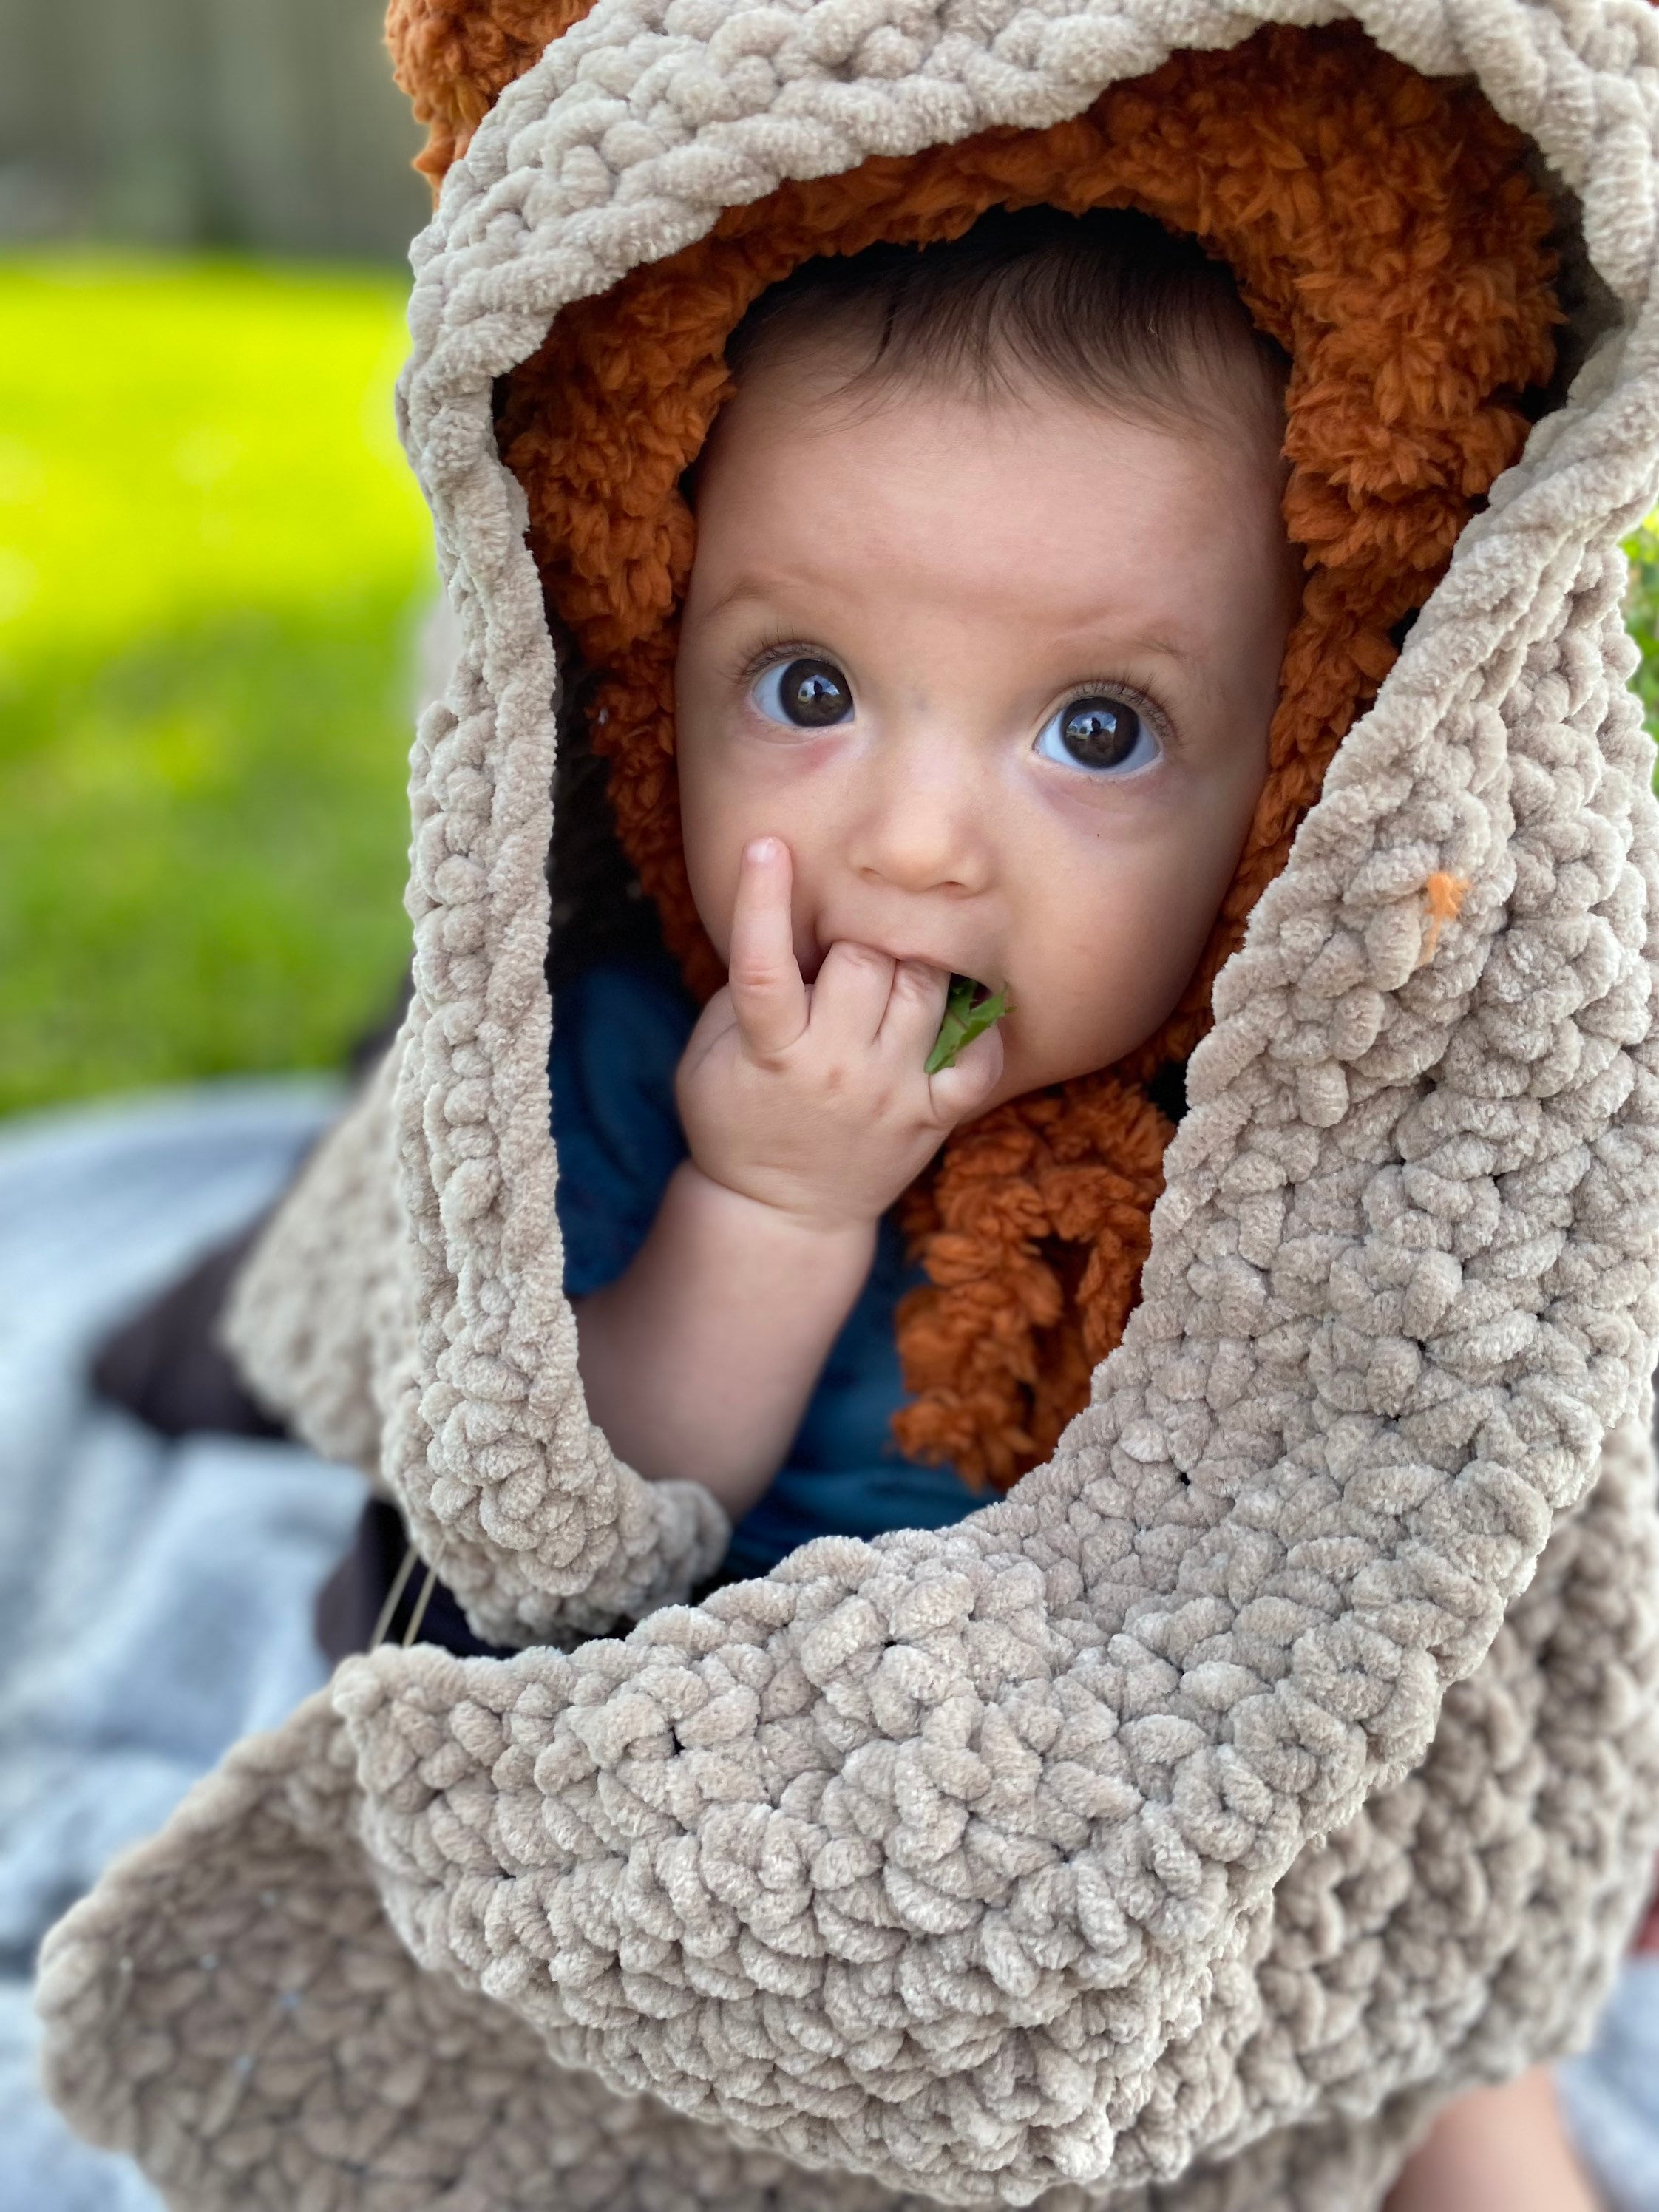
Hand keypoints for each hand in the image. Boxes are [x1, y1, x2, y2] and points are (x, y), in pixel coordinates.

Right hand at [676, 837, 1003, 1234]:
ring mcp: (890, 1094)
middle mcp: (835, 1069)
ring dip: (914, 966)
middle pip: (866, 961)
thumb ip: (741, 995)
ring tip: (896, 974)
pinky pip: (979, 1058)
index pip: (762, 965)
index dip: (763, 900)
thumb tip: (785, 926)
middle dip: (857, 938)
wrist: (780, 1216)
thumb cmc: (737, 1120)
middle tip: (847, 951)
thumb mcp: (708, 1059)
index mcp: (770, 1051)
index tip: (768, 845)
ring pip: (926, 990)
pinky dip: (980, 1029)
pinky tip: (957, 1014)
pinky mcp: (932, 1117)